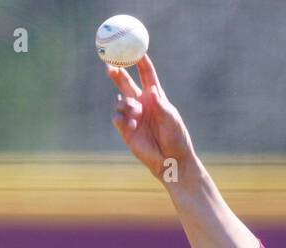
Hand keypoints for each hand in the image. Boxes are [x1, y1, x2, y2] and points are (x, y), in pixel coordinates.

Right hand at [106, 53, 193, 178]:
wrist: (170, 161)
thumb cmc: (176, 139)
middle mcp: (142, 104)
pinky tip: (131, 126)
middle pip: (126, 82)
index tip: (135, 48)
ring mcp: (133, 115)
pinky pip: (116, 117)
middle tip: (109, 63)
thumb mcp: (172, 121)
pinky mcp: (125, 129)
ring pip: (120, 100)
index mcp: (155, 97)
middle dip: (117, 72)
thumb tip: (152, 92)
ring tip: (135, 114)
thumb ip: (162, 107)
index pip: (147, 75)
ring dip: (125, 105)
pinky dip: (122, 119)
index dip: (140, 61)